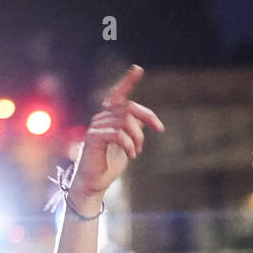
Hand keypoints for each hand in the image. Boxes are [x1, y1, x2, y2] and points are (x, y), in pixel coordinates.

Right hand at [70, 65, 164, 206]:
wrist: (94, 183)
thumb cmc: (109, 164)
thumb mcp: (127, 144)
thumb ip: (132, 129)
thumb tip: (144, 118)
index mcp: (108, 117)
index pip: (118, 95)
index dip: (128, 81)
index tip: (138, 69)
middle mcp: (101, 118)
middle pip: (128, 107)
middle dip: (147, 116)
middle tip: (159, 129)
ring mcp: (96, 127)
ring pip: (125, 121)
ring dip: (138, 137)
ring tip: (137, 151)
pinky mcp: (94, 138)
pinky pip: (117, 134)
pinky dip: (129, 144)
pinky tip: (132, 154)